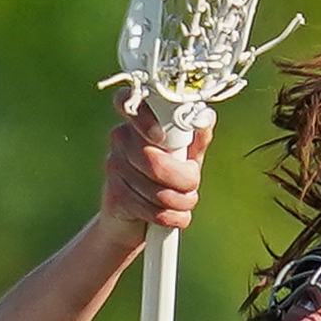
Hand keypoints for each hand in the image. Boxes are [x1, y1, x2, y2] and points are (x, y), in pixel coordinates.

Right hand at [97, 104, 207, 243]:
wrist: (136, 219)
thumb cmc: (166, 179)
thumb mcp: (186, 156)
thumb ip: (196, 137)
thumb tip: (206, 117)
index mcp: (139, 121)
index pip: (127, 101)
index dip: (144, 118)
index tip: (161, 137)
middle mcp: (121, 139)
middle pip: (153, 159)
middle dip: (184, 178)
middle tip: (193, 183)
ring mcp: (114, 167)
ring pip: (156, 188)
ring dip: (182, 202)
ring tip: (186, 202)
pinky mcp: (115, 196)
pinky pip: (151, 209)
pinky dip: (171, 217)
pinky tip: (174, 216)